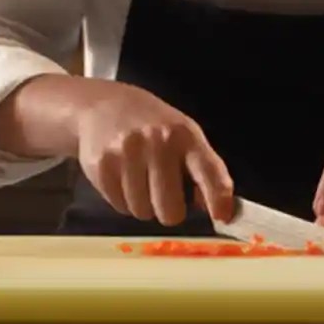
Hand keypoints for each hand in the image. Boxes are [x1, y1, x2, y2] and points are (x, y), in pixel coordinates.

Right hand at [76, 81, 233, 225]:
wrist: (101, 105)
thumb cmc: (152, 125)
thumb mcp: (184, 134)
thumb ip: (204, 169)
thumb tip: (217, 210)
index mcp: (185, 135)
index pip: (210, 172)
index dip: (218, 200)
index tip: (221, 218)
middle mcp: (157, 143)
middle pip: (170, 211)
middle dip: (170, 211)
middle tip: (164, 194)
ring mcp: (126, 154)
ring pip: (143, 212)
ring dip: (144, 205)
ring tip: (140, 179)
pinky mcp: (101, 166)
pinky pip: (120, 207)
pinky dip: (123, 201)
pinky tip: (123, 177)